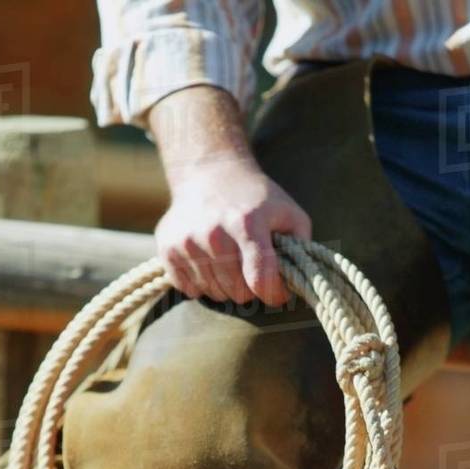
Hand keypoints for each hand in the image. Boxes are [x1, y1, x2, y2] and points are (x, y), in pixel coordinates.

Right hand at [147, 85, 310, 306]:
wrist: (208, 172)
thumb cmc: (256, 198)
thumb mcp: (289, 212)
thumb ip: (302, 246)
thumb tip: (301, 282)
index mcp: (247, 224)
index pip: (261, 280)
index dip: (274, 294)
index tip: (278, 292)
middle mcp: (214, 233)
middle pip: (238, 293)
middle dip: (250, 288)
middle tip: (251, 268)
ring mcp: (187, 242)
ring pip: (214, 294)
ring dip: (226, 286)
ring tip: (230, 261)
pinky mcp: (167, 249)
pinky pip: (189, 290)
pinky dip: (202, 283)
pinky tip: (209, 261)